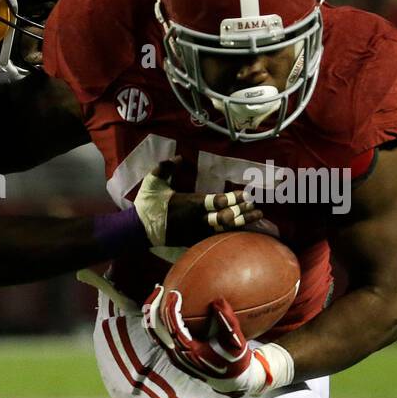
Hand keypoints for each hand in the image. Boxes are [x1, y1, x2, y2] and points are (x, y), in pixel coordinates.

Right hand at [133, 158, 260, 245]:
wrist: (138, 229)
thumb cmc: (147, 204)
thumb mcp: (153, 181)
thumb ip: (166, 167)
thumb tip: (178, 157)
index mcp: (190, 203)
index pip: (217, 201)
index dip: (234, 198)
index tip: (246, 195)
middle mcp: (197, 218)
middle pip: (226, 216)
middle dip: (243, 211)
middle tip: (256, 206)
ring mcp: (195, 231)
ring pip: (224, 228)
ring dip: (242, 222)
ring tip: (257, 218)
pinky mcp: (193, 240)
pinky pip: (216, 237)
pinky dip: (231, 233)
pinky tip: (243, 231)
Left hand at [142, 288, 292, 395]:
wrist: (230, 381)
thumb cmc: (235, 360)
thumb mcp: (237, 343)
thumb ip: (229, 323)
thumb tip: (218, 300)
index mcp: (191, 352)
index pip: (174, 329)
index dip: (171, 310)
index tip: (174, 293)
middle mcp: (177, 355)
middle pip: (155, 330)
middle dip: (153, 307)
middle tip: (159, 287)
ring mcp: (172, 355)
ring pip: (154, 332)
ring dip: (153, 312)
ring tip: (158, 292)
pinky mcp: (173, 353)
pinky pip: (160, 334)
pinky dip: (160, 318)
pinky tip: (167, 302)